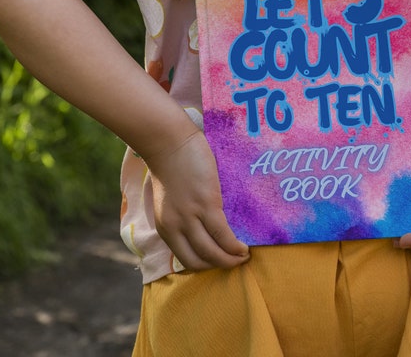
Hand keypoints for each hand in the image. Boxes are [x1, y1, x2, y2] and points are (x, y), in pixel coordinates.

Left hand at [145, 130, 249, 270]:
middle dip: (220, 265)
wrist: (169, 143)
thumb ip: (183, 219)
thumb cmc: (172, 167)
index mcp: (166, 228)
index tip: (221, 261)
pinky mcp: (206, 205)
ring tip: (243, 255)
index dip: (206, 266)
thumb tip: (205, 230)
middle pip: (200, 260)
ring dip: (231, 259)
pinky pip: (223, 235)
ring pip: (213, 252)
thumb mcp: (171, 203)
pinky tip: (244, 246)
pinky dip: (235, 246)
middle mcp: (176, 227)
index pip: (187, 259)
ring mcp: (191, 217)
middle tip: (236, 262)